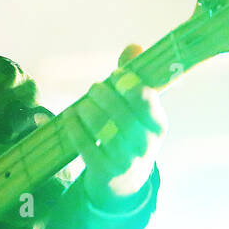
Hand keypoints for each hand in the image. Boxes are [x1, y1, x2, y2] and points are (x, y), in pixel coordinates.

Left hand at [74, 43, 166, 210]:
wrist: (126, 182)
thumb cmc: (130, 134)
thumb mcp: (139, 110)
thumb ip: (134, 78)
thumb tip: (134, 46)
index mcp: (158, 124)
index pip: (145, 99)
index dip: (127, 83)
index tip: (116, 76)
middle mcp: (145, 143)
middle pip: (120, 111)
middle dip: (102, 94)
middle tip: (95, 88)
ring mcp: (125, 159)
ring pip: (100, 127)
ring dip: (86, 109)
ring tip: (83, 104)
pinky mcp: (104, 170)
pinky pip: (84, 144)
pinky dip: (73, 126)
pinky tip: (69, 117)